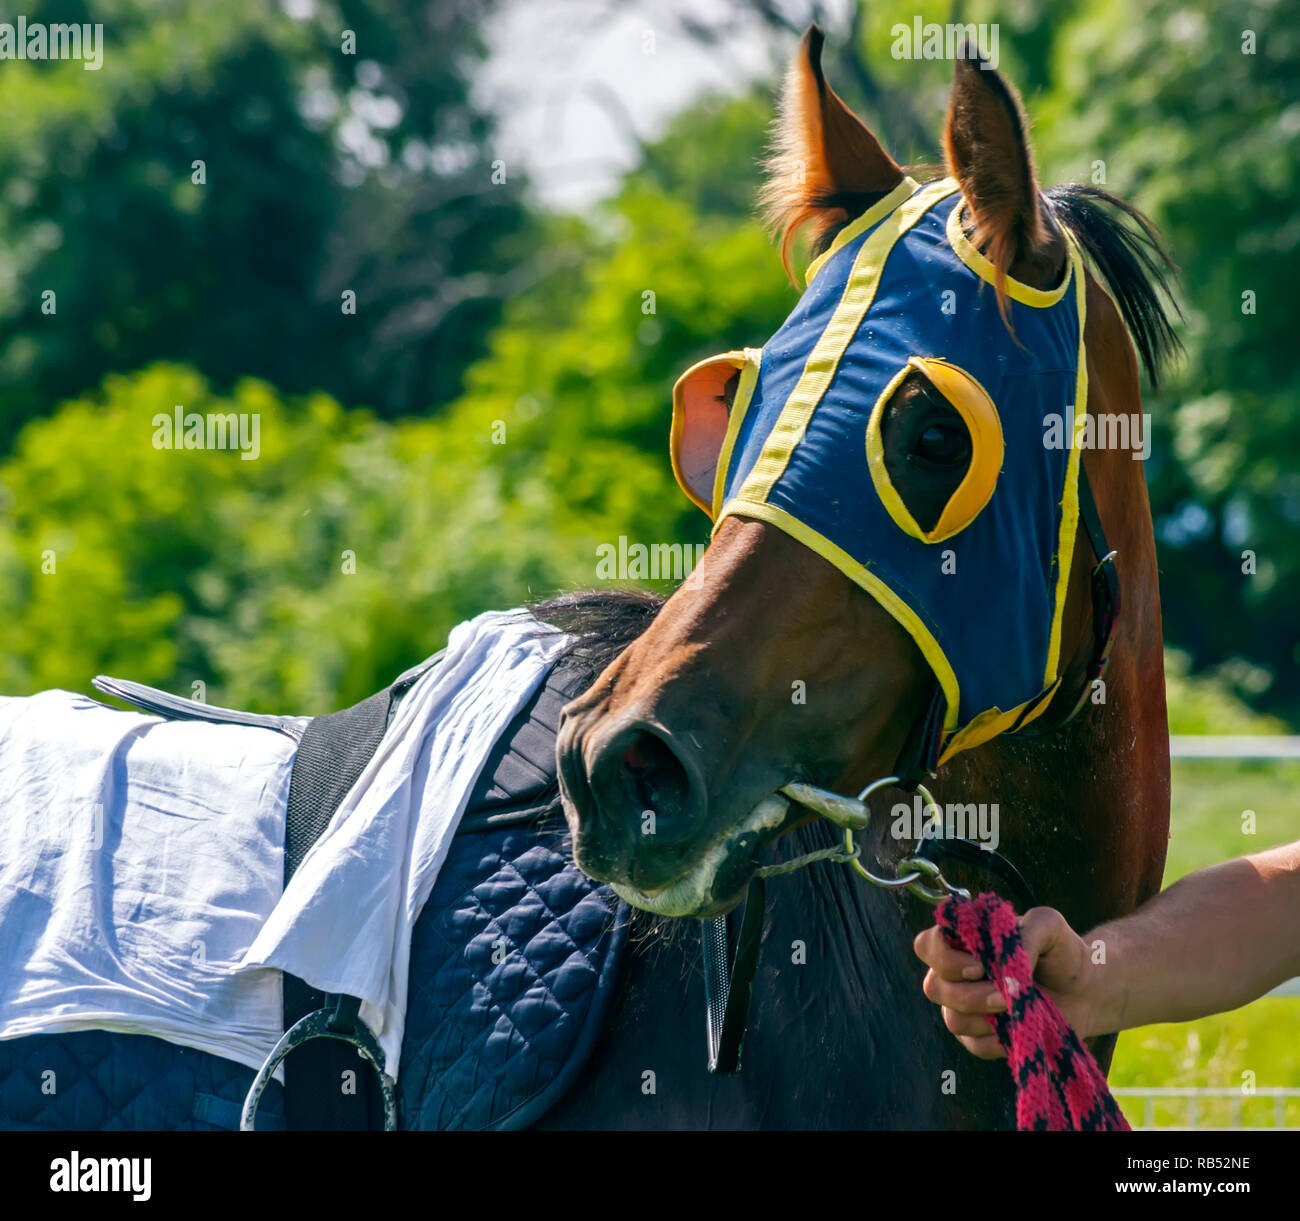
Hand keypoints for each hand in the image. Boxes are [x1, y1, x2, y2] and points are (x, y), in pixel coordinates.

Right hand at [912, 906, 1094, 1058]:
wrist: (1084, 991)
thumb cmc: (1060, 950)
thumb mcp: (1048, 925)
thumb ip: (1025, 931)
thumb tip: (1006, 967)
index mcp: (961, 940)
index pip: (927, 945)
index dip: (945, 959)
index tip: (980, 966)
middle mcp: (953, 973)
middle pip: (934, 987)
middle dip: (969, 995)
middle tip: (1005, 995)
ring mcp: (962, 1006)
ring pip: (953, 1019)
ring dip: (986, 1017)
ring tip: (1017, 1009)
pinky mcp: (977, 1037)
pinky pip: (974, 1044)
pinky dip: (999, 1039)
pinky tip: (1019, 1027)